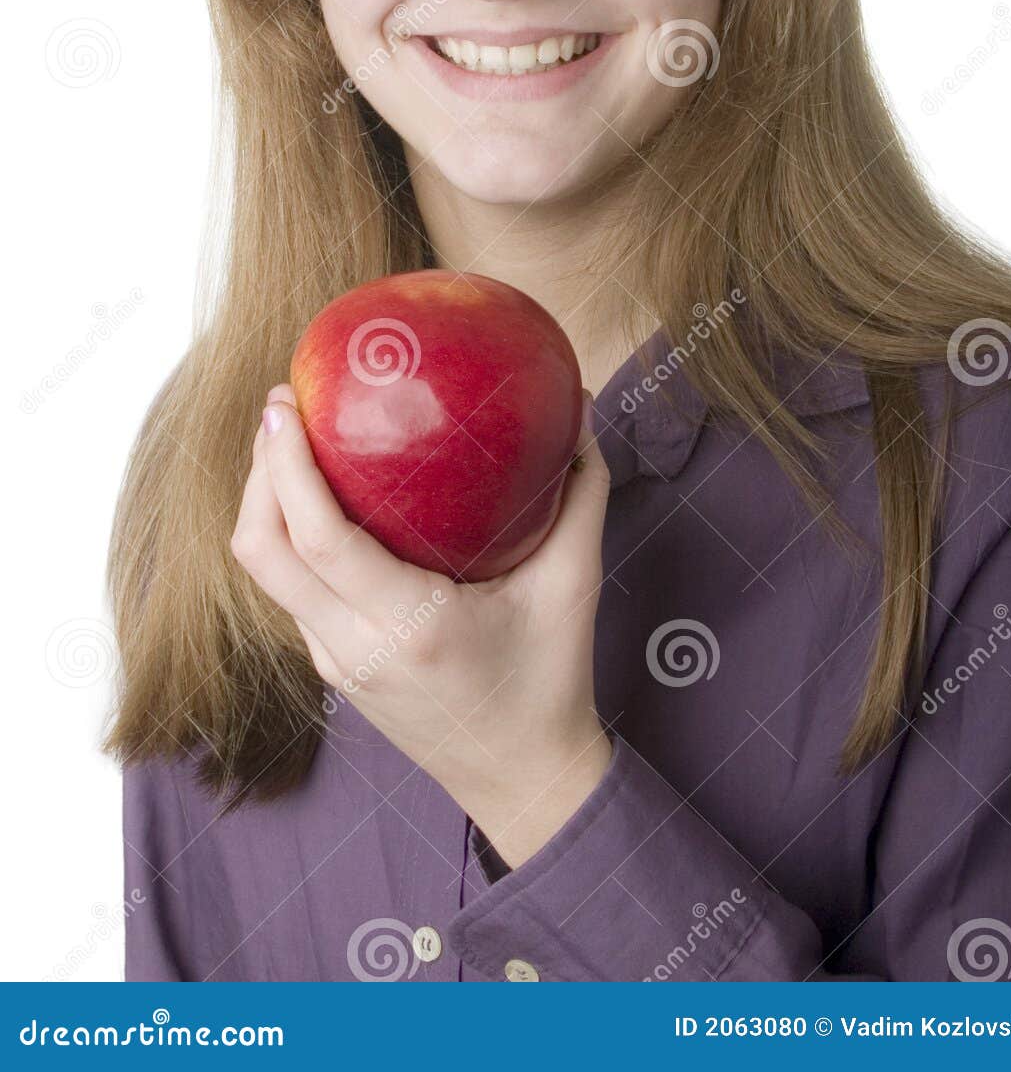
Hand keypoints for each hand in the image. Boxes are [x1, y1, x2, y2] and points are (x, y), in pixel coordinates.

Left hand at [230, 383, 612, 866]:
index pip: (320, 543)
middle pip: (263, 551)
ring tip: (291, 436)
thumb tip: (577, 402)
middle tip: (284, 404)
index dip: (288, 469)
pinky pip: (288, 587)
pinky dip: (287, 531)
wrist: (522, 778)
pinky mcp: (331, 664)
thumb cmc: (551, 678)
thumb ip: (582, 490)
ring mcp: (335, 661)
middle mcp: (358, 648)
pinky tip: (316, 492)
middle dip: (260, 470)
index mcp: (413, 628)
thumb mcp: (575, 582)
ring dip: (264, 499)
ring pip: (264, 570)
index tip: (286, 405)